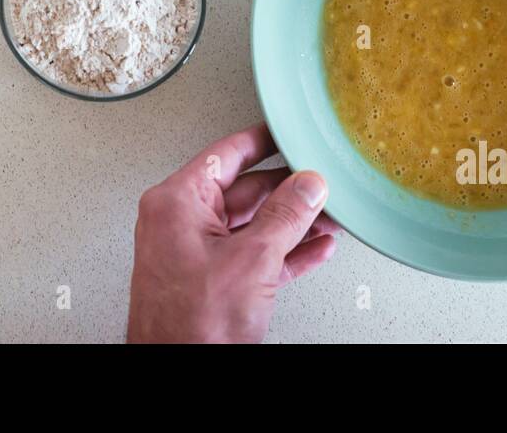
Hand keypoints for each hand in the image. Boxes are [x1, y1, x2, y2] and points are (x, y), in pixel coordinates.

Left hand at [126, 123, 339, 342]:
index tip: (288, 132)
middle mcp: (181, 222)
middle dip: (289, 190)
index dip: (263, 141)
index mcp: (177, 203)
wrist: (178, 373)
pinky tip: (315, 247)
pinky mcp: (212, 281)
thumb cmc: (190, 328)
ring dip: (294, 222)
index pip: (226, 154)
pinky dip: (285, 251)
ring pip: (254, 224)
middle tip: (323, 184)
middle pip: (245, 190)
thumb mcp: (252, 259)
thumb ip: (285, 216)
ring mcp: (195, 252)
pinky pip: (254, 254)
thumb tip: (308, 185)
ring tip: (329, 216)